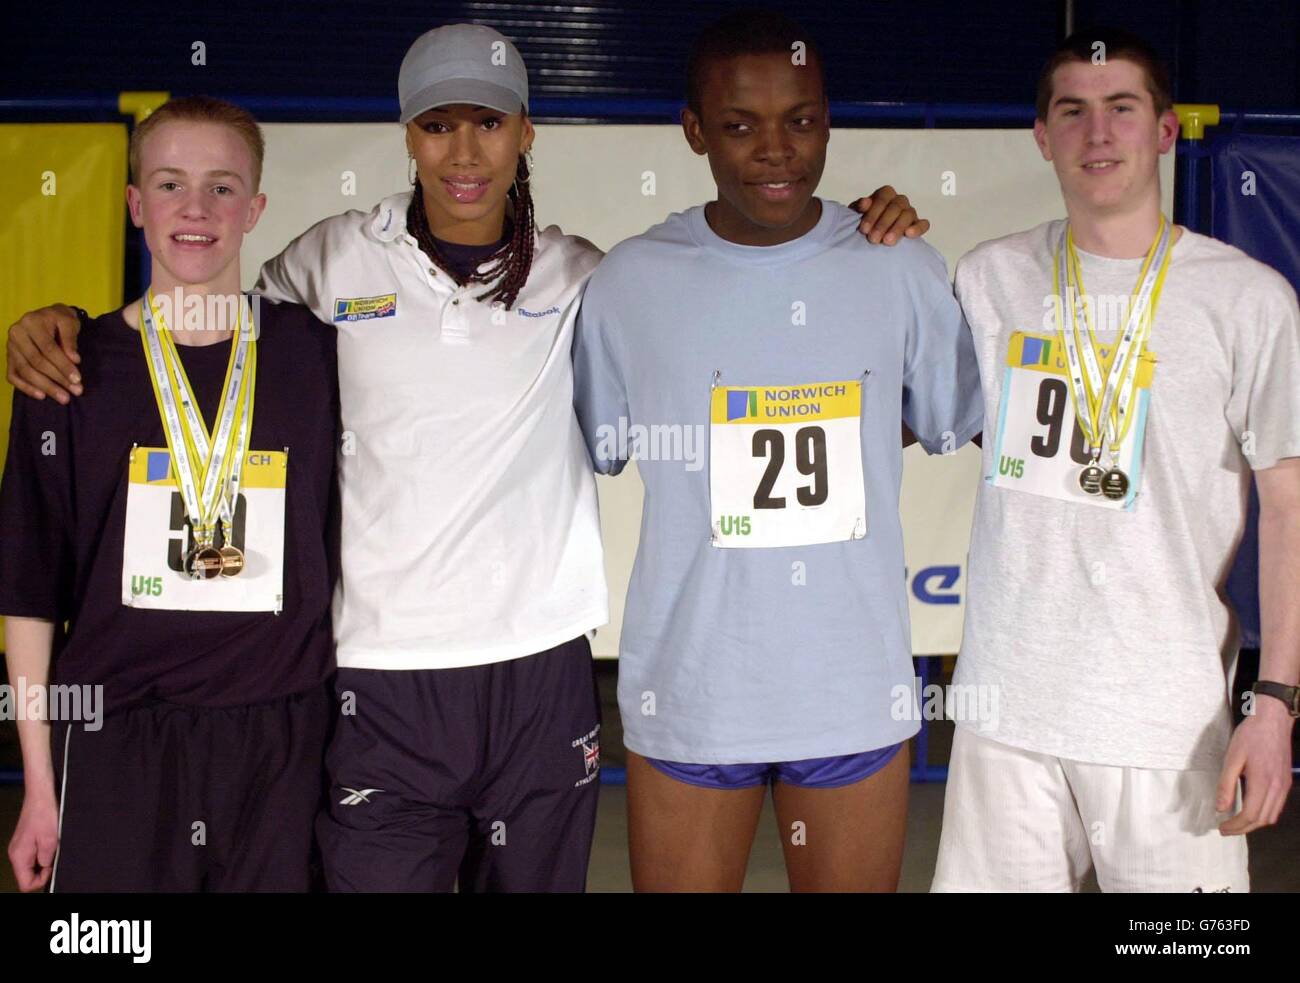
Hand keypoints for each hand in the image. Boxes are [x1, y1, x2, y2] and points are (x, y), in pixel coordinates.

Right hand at [5, 304, 83, 402]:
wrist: (48, 316)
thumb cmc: (60, 319)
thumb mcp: (69, 322)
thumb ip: (71, 340)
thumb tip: (75, 360)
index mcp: (31, 323)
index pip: (48, 349)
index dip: (63, 365)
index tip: (78, 379)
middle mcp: (16, 334)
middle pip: (36, 362)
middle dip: (57, 379)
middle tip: (75, 391)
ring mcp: (10, 347)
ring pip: (25, 371)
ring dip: (45, 387)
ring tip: (63, 398)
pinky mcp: (8, 358)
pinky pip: (13, 375)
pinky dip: (26, 387)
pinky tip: (41, 396)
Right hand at [7, 788, 59, 891]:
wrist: (40, 795)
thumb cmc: (45, 814)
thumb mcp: (50, 840)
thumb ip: (46, 859)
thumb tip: (45, 868)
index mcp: (19, 857)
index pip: (25, 884)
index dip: (41, 880)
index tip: (52, 867)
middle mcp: (16, 854)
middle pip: (27, 876)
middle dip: (43, 871)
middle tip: (55, 856)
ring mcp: (20, 847)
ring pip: (31, 866)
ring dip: (44, 861)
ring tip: (53, 847)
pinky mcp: (25, 841)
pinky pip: (33, 855)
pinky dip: (43, 853)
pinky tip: (51, 842)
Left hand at [850, 186, 930, 244]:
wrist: (872, 236)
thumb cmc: (864, 223)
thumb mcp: (857, 215)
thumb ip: (860, 207)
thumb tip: (864, 202)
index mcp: (885, 194)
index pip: (882, 198)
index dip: (873, 213)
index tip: (864, 230)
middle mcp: (899, 200)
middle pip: (895, 207)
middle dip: (883, 224)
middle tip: (873, 239)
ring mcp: (910, 212)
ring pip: (908, 215)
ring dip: (897, 228)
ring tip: (887, 242)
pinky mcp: (918, 224)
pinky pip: (924, 224)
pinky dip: (918, 228)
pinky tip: (909, 235)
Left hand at [1216, 697, 1293, 834]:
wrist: (1273, 719)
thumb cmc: (1250, 735)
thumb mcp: (1232, 757)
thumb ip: (1226, 783)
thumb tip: (1220, 808)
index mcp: (1263, 782)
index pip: (1250, 814)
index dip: (1235, 825)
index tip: (1221, 827)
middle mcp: (1278, 787)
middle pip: (1262, 819)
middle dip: (1244, 828)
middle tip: (1226, 829)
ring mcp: (1285, 785)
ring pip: (1272, 816)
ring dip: (1255, 823)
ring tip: (1237, 822)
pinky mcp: (1286, 781)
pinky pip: (1278, 806)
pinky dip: (1265, 814)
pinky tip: (1252, 809)